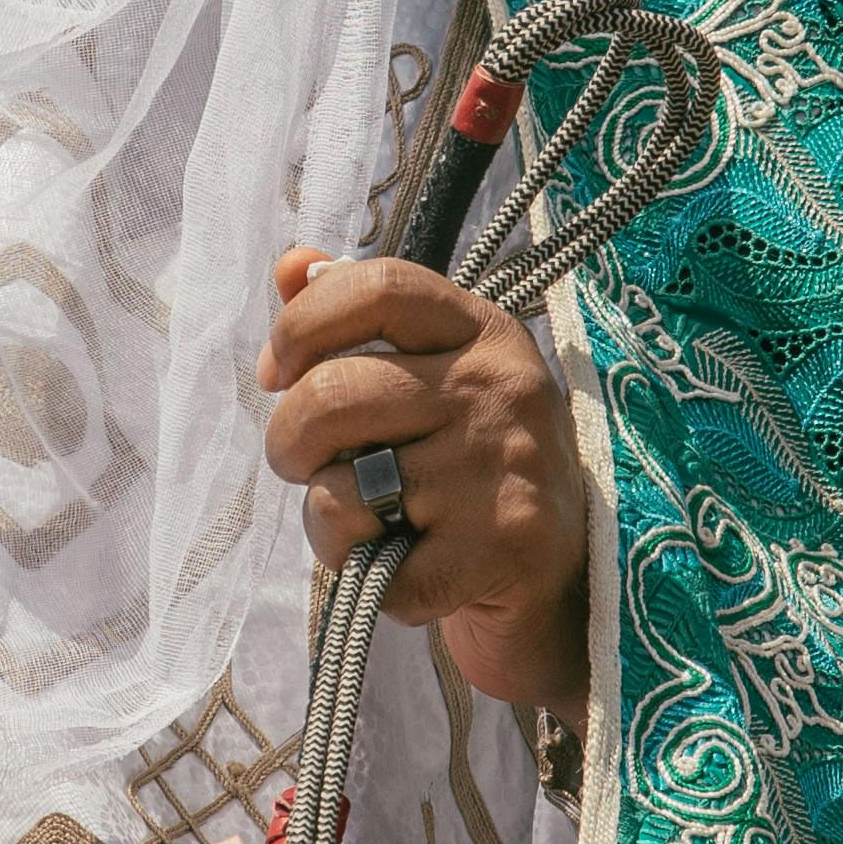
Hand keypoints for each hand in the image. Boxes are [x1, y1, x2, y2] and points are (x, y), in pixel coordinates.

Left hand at [262, 248, 592, 714]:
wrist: (565, 578)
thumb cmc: (472, 466)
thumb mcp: (433, 377)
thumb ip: (358, 316)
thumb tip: (292, 265)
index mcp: (483, 332)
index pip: (378, 287)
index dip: (302, 325)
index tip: (277, 371)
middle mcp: (501, 389)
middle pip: (335, 393)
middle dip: (287, 439)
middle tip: (300, 463)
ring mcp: (504, 469)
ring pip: (342, 487)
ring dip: (324, 516)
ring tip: (363, 519)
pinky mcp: (499, 549)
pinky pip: (368, 562)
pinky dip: (360, 573)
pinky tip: (398, 565)